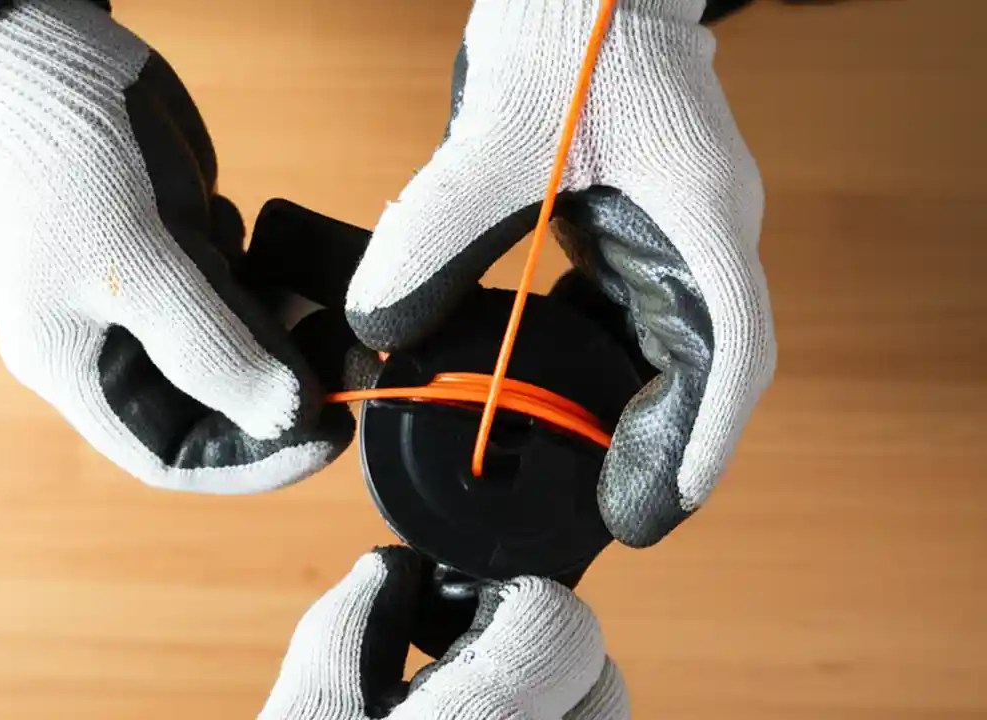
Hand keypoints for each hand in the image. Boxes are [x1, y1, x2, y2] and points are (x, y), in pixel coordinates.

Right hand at [0, 0, 351, 491]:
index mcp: (83, 372)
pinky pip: (241, 290)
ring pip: (238, 346)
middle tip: (351, 354)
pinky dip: (268, 275)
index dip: (256, 458)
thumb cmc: (70, 162)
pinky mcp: (180, 252)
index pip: (176, 456)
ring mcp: (150, 298)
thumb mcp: (143, 263)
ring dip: (285, 328)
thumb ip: (216, 347)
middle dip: (284, 386)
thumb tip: (292, 417)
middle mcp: (115, 346)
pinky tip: (259, 234)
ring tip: (313, 288)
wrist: (46, 58)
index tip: (329, 429)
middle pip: (216, 405)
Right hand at [261, 548, 628, 719]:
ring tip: (482, 696)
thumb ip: (345, 635)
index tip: (475, 603)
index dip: (520, 595)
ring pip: (600, 719)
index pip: (562, 628)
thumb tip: (389, 567)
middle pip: (605, 683)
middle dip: (552, 650)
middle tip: (481, 653)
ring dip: (556, 693)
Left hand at [345, 0, 775, 544]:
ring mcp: (673, 229)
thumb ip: (437, 235)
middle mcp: (700, 234)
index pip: (728, 350)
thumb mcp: (494, 141)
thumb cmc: (567, 28)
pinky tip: (545, 375)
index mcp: (696, 218)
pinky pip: (628, 309)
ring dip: (629, 405)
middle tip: (609, 510)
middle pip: (702, 365)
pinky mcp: (638, 221)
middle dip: (659, 442)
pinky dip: (596, 356)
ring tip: (578, 463)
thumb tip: (379, 326)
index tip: (661, 505)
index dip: (699, 439)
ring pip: (667, 344)